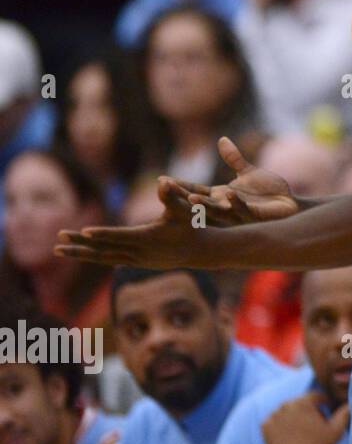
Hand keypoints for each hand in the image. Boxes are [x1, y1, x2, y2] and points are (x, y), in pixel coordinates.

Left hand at [55, 206, 221, 268]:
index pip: (119, 236)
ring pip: (103, 257)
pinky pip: (110, 259)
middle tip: (56, 244)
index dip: (100, 234)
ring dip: (81, 253)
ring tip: (58, 250)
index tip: (81, 232)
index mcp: (148, 238)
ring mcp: (137, 260)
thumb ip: (171, 196)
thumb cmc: (193, 226)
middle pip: (104, 250)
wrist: (203, 251)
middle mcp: (139, 252)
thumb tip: (164, 181)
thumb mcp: (184, 209)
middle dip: (79, 247)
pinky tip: (81, 253)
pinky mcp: (137, 262)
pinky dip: (94, 256)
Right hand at [161, 137, 298, 226]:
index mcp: (220, 197)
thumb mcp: (249, 173)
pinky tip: (229, 194)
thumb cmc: (268, 192)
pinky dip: (236, 203)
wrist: (291, 206)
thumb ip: (234, 159)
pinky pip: (243, 210)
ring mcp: (238, 214)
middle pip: (198, 204)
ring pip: (217, 211)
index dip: (180, 187)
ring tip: (191, 197)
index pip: (195, 191)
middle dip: (182, 197)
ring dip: (204, 205)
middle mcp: (224, 208)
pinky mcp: (255, 216)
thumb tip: (221, 140)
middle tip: (164, 188)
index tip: (161, 179)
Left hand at [261, 393, 348, 443]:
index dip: (324, 403)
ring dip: (295, 417)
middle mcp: (286, 406)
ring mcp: (274, 417)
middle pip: (301, 403)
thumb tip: (351, 402)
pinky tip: (291, 436)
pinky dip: (282, 425)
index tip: (328, 410)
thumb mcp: (337, 429)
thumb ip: (345, 411)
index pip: (315, 396)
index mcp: (303, 402)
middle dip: (309, 411)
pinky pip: (275, 421)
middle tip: (316, 425)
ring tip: (303, 432)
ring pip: (287, 412)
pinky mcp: (265, 428)